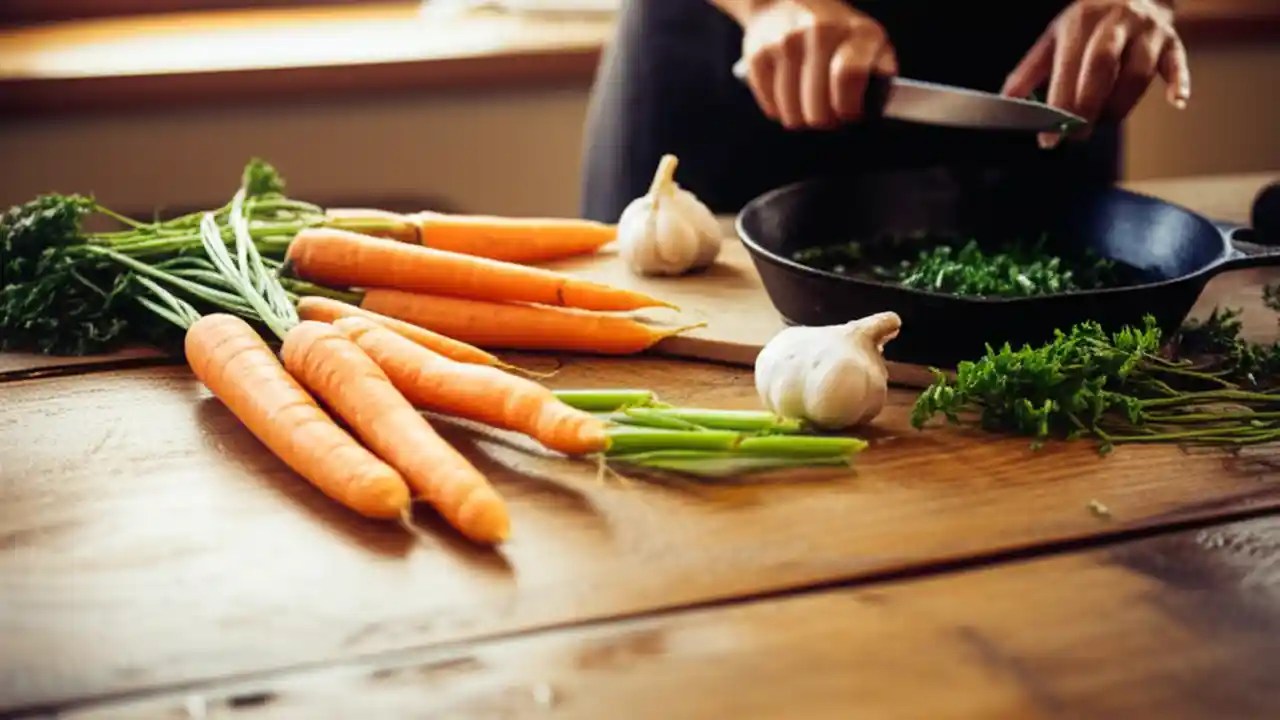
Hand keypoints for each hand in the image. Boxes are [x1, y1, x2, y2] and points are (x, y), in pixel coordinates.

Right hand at [738, 0, 896, 129]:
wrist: (784, 1)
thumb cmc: (835, 33)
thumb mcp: (867, 42)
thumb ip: (879, 72)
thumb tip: (882, 107)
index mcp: (858, 31)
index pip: (849, 76)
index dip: (848, 108)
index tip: (848, 116)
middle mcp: (821, 31)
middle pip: (819, 108)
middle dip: (825, 120)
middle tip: (828, 114)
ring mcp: (786, 42)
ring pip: (793, 114)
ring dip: (802, 118)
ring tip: (808, 105)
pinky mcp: (758, 55)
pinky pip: (772, 107)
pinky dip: (780, 110)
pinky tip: (788, 95)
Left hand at [1001, 0, 1189, 147]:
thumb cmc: (1089, 20)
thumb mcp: (1055, 36)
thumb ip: (1030, 70)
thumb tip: (1007, 101)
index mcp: (1081, 23)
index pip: (1068, 69)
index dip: (1059, 106)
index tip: (1048, 137)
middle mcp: (1116, 24)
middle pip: (1102, 68)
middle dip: (1087, 107)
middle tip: (1076, 136)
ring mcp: (1146, 32)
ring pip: (1137, 73)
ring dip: (1119, 106)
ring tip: (1103, 123)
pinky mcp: (1171, 41)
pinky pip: (1177, 63)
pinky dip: (1179, 83)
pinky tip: (1176, 102)